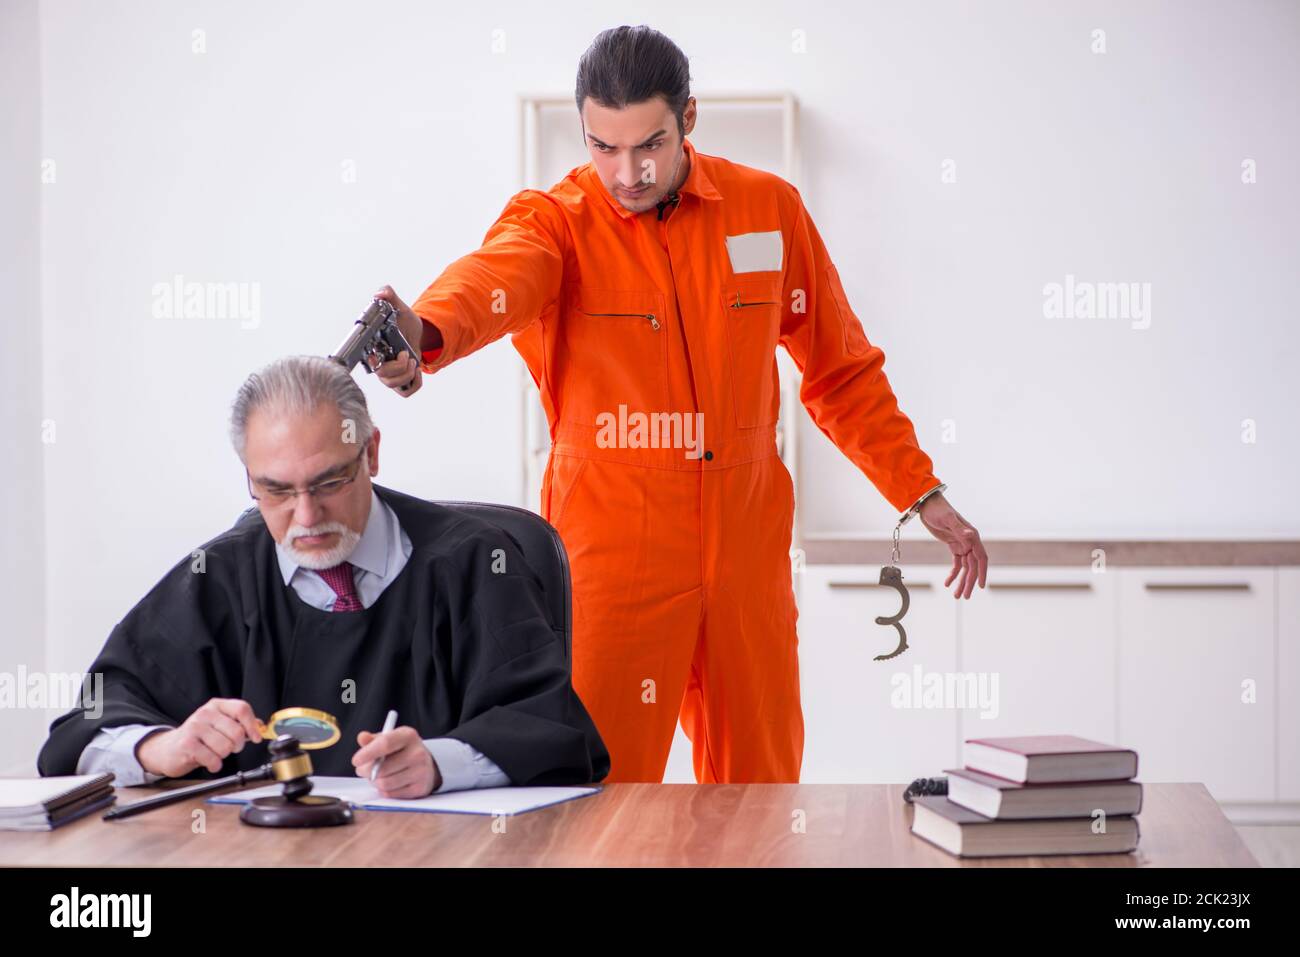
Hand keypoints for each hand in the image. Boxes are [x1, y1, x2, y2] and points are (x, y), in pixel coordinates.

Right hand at [136, 698, 264, 776]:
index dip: (252, 725)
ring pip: (226, 747)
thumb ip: (240, 724)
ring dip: (223, 756)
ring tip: (214, 753)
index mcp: (216, 705)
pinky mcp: (186, 744)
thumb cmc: (198, 737)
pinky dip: (214, 765)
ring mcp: (194, 728)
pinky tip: (208, 762)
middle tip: (229, 748)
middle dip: (237, 745)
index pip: (242, 709)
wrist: (167, 749)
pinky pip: (212, 759)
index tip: (256, 738)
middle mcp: (205, 713)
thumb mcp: (219, 724)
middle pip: (237, 731)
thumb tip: (261, 727)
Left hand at [352, 726, 441, 798]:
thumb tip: (362, 737)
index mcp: (408, 736)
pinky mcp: (420, 788)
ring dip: (374, 782)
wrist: (426, 764)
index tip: (355, 761)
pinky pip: (391, 794)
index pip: (386, 744)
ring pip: (385, 783)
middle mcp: (418, 753)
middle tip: (361, 770)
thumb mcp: (389, 739)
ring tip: (375, 777)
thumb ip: (373, 740)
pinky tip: (387, 783)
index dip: (368, 753)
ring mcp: (421, 772)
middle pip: (382, 768)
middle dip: (366, 771)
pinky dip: (383, 791)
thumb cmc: (401, 750)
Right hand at [368, 284, 423, 395]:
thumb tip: (380, 294)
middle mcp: (378, 363)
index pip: (365, 360)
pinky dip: (414, 384)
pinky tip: (416, 373)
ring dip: (407, 374)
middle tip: (406, 355)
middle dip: (399, 367)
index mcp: (373, 347)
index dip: (372, 362)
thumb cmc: (404, 322)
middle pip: (382, 376)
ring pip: (392, 385)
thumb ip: (390, 296)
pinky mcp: (401, 381)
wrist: (417, 333)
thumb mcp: (399, 307)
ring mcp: (389, 374)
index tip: (377, 357)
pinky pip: (405, 392)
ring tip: (412, 362)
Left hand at [917, 493, 988, 598]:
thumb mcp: (947, 518)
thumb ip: (959, 528)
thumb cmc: (938, 509)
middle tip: (965, 596)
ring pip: (965, 567)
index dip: (982, 572)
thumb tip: (971, 535)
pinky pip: (956, 564)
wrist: (927, 504)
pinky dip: (953, 574)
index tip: (980, 586)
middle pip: (973, 566)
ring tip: (957, 596)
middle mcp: (970, 541)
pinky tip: (948, 583)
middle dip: (969, 582)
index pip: (981, 558)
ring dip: (962, 581)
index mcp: (972, 536)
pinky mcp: (954, 545)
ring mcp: (962, 544)